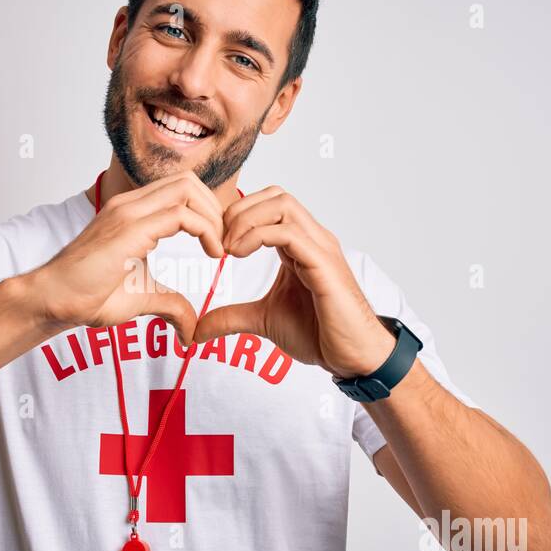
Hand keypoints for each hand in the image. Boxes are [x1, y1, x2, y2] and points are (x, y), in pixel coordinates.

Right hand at [29, 171, 225, 344]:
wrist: (54, 300)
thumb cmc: (88, 296)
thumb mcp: (142, 297)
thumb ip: (170, 305)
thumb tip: (191, 330)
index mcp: (134, 212)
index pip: (182, 190)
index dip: (209, 213)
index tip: (219, 246)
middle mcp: (131, 204)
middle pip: (190, 181)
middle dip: (217, 209)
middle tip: (225, 245)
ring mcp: (129, 211)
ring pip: (188, 189)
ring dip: (215, 217)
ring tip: (221, 250)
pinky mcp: (130, 228)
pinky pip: (182, 214)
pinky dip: (207, 230)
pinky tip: (213, 255)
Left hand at [191, 186, 395, 378]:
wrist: (351, 356)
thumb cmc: (319, 334)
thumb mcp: (263, 321)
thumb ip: (232, 318)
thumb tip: (198, 329)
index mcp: (300, 244)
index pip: (269, 204)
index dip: (237, 216)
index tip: (216, 243)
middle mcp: (312, 238)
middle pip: (275, 195)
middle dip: (239, 211)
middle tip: (219, 242)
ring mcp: (320, 248)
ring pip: (283, 204)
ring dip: (246, 220)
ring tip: (228, 249)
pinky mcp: (323, 264)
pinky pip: (289, 233)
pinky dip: (258, 236)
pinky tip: (239, 255)